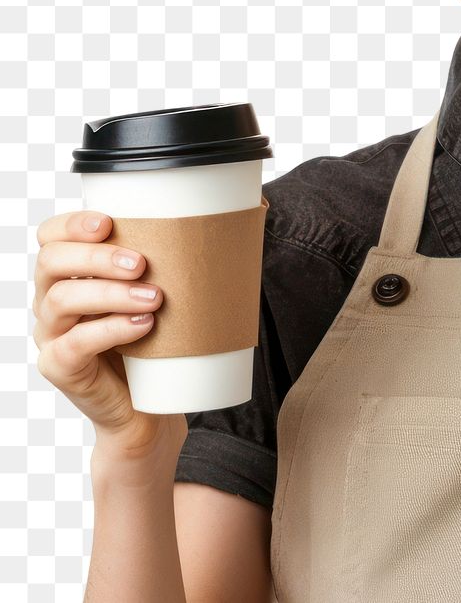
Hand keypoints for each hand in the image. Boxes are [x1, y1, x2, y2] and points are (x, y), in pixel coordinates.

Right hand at [32, 210, 188, 461]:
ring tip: (155, 297)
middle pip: (52, 262)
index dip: (72, 224)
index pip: (51, 236)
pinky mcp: (60, 367)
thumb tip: (252, 210)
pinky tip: (143, 325)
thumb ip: (184, 255)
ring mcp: (52, 334)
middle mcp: (53, 299)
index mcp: (72, 272)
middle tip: (142, 264)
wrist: (148, 407)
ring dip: (110, 293)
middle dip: (97, 257)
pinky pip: (74, 344)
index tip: (108, 222)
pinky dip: (110, 330)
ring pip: (62, 300)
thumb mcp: (168, 291)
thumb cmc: (160, 339)